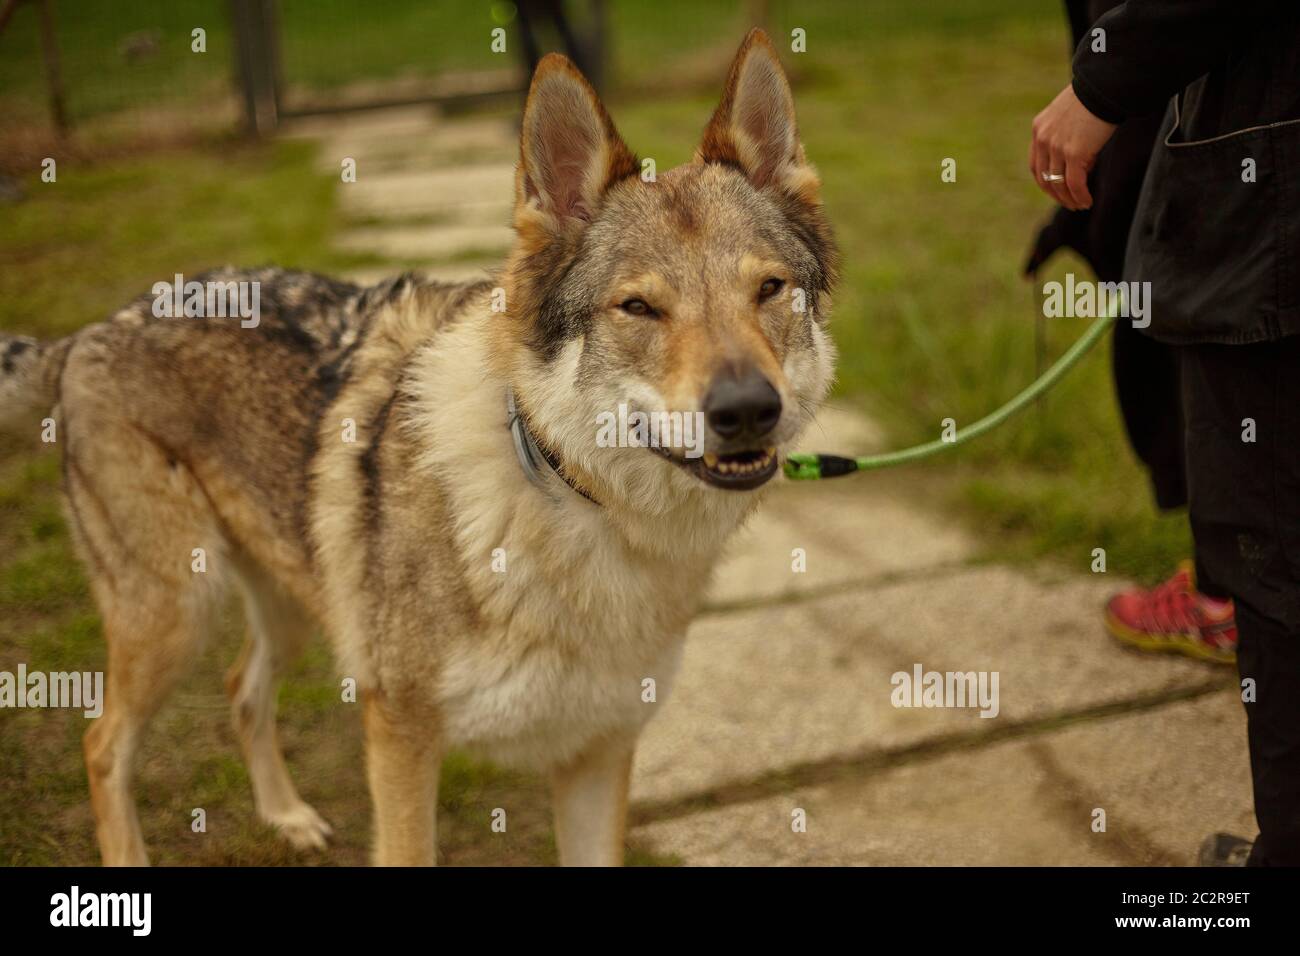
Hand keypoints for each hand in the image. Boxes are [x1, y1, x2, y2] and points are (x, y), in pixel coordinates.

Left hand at [1029, 84, 1116, 210]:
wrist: (1104, 86)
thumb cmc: (1094, 97)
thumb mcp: (1070, 116)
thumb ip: (1066, 137)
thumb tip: (1081, 164)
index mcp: (1039, 129)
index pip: (1035, 165)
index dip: (1045, 181)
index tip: (1056, 190)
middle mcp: (1043, 139)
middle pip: (1044, 178)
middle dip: (1056, 195)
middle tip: (1069, 203)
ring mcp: (1057, 147)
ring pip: (1059, 184)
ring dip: (1069, 199)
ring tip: (1079, 205)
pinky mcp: (1074, 153)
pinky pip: (1074, 183)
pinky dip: (1080, 196)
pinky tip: (1087, 202)